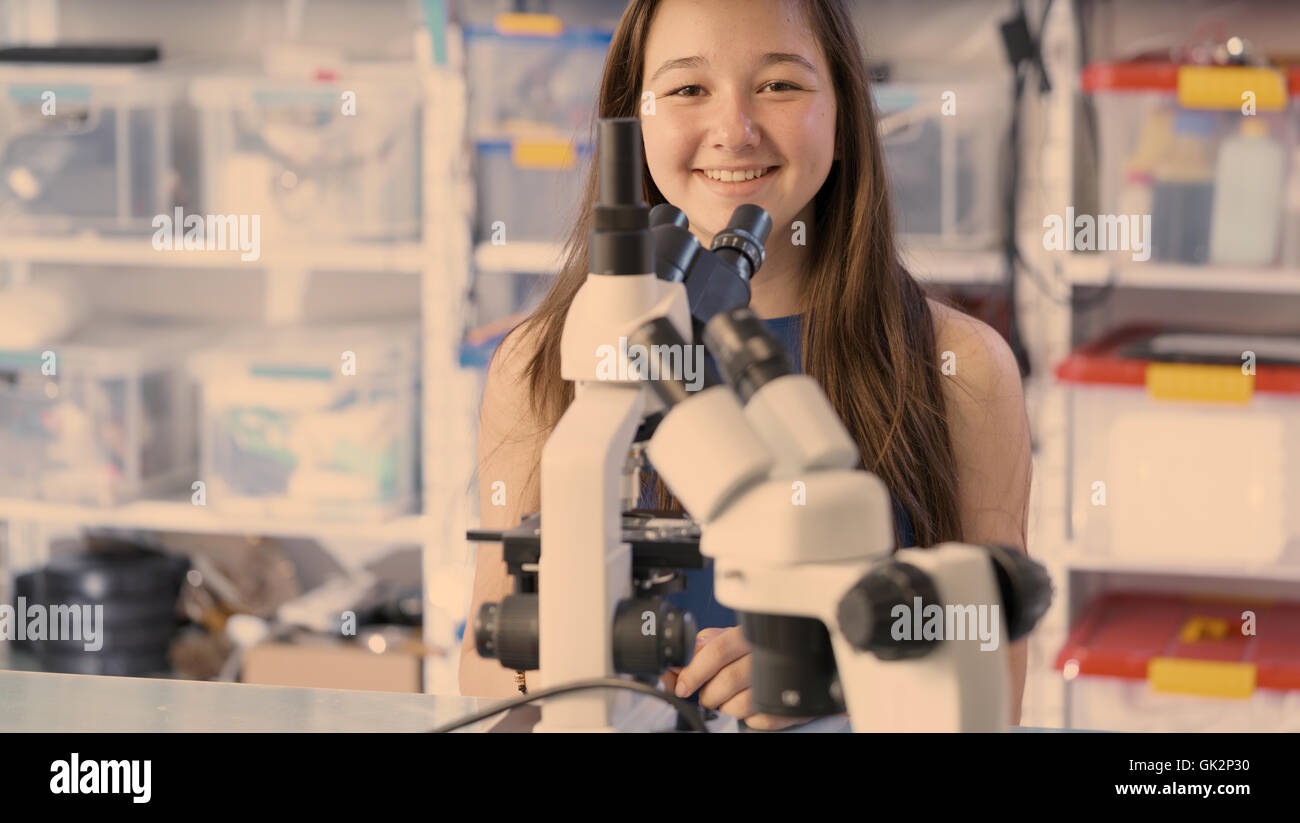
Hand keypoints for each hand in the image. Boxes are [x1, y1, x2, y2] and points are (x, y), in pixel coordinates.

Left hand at [662, 626, 814, 730]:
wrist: (801, 662)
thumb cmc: (754, 651)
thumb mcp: (729, 641)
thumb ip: (700, 650)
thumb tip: (672, 670)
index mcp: (748, 634)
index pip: (716, 651)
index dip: (693, 673)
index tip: (681, 686)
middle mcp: (765, 655)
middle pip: (725, 682)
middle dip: (708, 695)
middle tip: (707, 696)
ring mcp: (780, 681)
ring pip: (739, 705)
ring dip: (726, 708)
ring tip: (729, 700)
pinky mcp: (789, 706)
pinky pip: (757, 721)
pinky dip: (747, 719)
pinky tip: (750, 706)